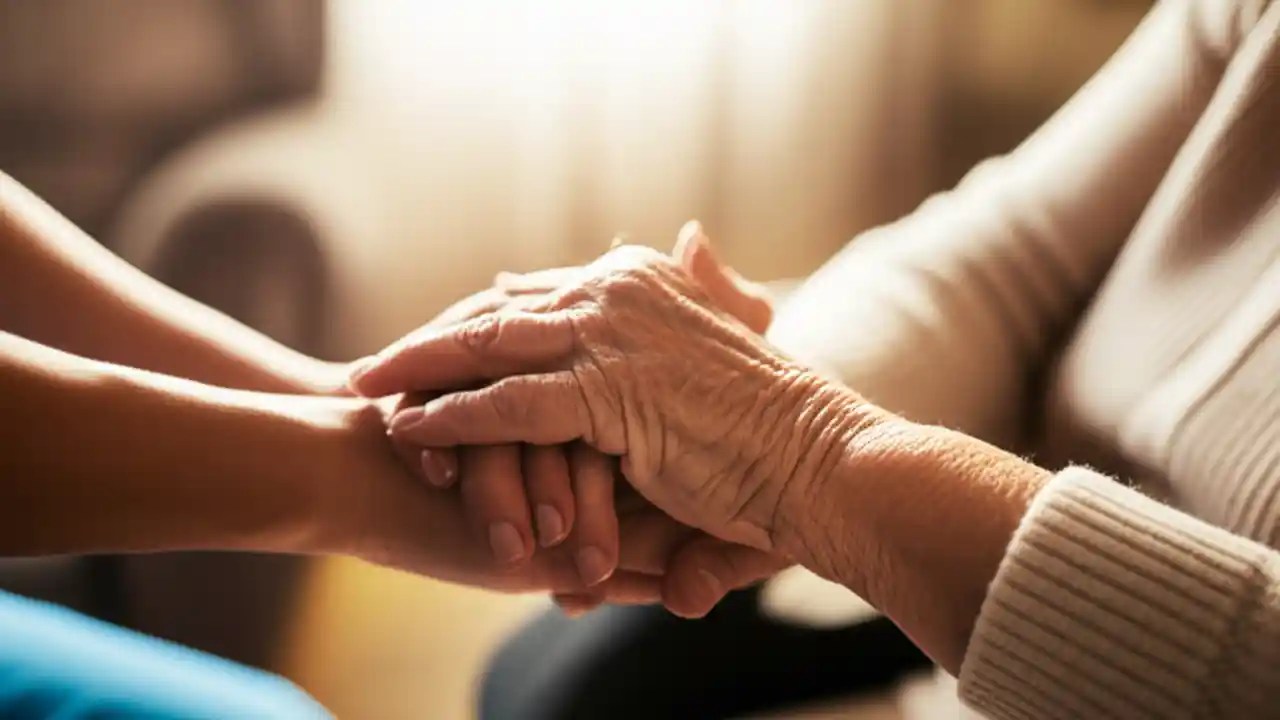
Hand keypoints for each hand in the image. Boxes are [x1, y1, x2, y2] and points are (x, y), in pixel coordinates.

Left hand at [351, 240, 875, 556]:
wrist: (819, 460)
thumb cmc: (766, 421)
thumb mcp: (724, 336)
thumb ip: (701, 285)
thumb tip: (691, 233)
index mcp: (638, 277)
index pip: (530, 295)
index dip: (471, 324)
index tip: (426, 348)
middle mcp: (617, 290)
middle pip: (496, 312)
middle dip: (430, 342)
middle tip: (375, 365)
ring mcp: (612, 336)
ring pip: (489, 349)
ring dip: (420, 371)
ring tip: (369, 390)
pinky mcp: (610, 390)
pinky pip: (509, 405)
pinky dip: (454, 417)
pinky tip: (410, 431)